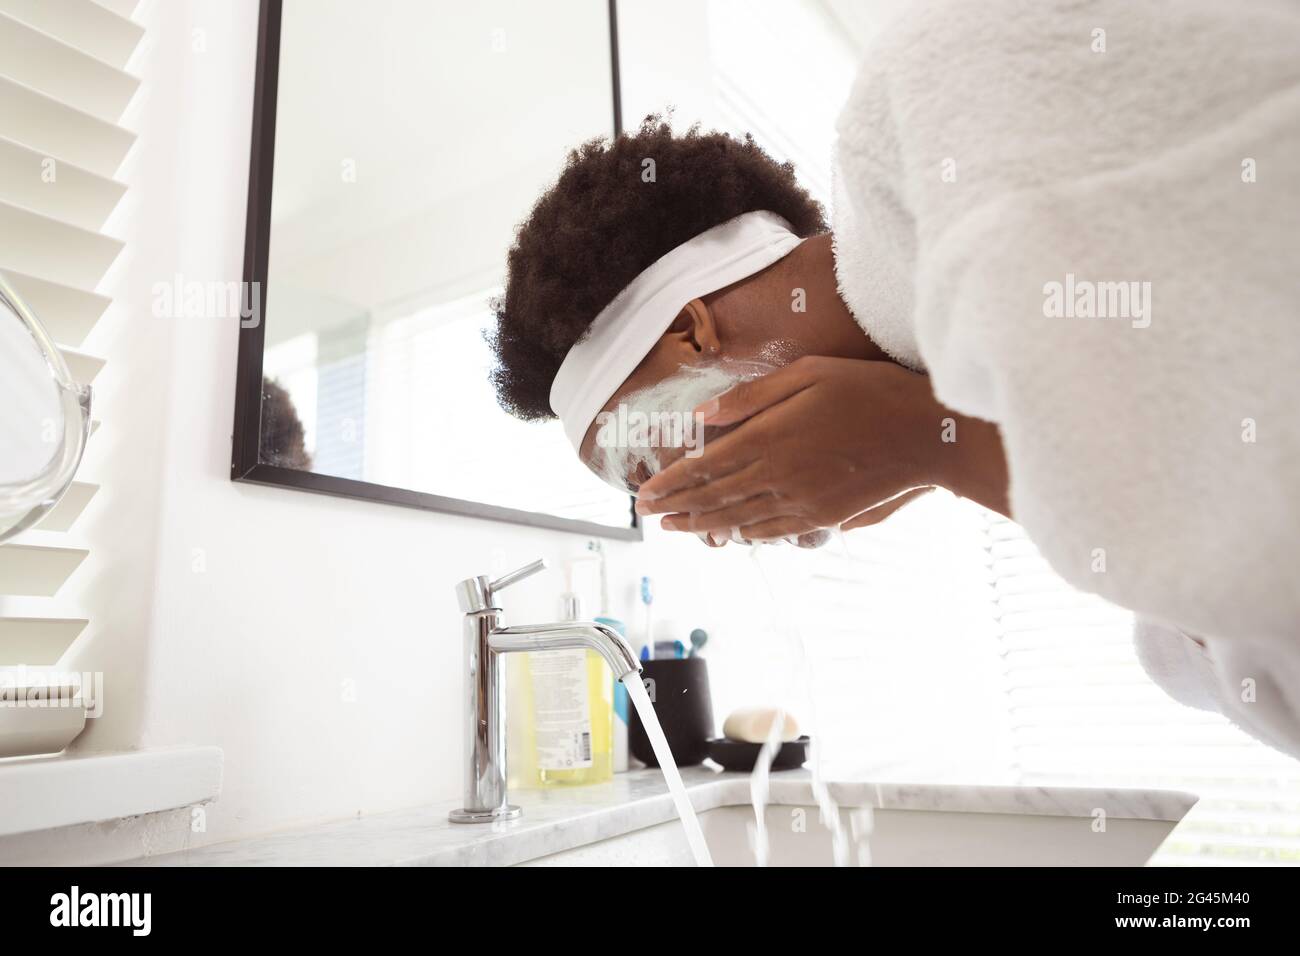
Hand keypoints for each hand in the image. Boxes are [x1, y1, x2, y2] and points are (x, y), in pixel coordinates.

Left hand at [636, 356, 960, 541]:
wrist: (925, 433)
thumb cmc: (868, 391)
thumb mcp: (807, 373)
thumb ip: (750, 396)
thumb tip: (702, 415)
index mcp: (769, 438)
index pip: (704, 467)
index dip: (670, 483)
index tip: (644, 492)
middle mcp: (778, 476)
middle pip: (713, 498)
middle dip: (676, 507)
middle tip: (648, 514)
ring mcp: (801, 501)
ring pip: (738, 519)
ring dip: (702, 525)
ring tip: (675, 528)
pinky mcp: (823, 515)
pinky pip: (773, 531)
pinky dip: (746, 533)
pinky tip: (731, 534)